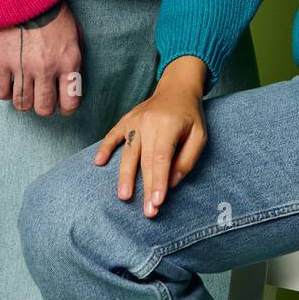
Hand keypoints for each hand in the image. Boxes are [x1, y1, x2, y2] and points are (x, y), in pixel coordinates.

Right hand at [0, 0, 83, 115]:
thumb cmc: (53, 12)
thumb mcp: (75, 34)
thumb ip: (74, 60)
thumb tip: (72, 83)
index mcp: (69, 61)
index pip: (70, 103)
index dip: (65, 107)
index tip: (61, 102)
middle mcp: (47, 68)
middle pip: (44, 108)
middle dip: (43, 104)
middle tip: (40, 94)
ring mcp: (22, 67)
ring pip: (22, 104)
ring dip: (24, 99)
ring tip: (25, 87)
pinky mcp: (1, 62)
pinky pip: (0, 92)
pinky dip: (4, 90)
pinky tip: (9, 81)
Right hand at [92, 56, 208, 215]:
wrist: (177, 88)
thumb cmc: (190, 115)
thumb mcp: (200, 135)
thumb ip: (188, 159)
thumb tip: (172, 182)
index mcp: (168, 125)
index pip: (162, 158)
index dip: (159, 181)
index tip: (157, 202)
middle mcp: (148, 123)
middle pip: (145, 160)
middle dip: (145, 187)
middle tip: (148, 212)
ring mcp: (135, 121)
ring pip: (128, 152)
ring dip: (125, 176)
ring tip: (124, 196)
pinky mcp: (126, 120)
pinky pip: (113, 135)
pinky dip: (105, 148)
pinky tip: (98, 162)